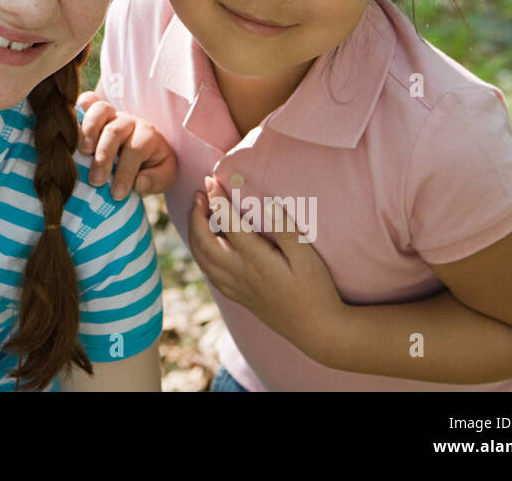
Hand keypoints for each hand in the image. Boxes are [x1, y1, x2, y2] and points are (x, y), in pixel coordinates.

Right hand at [75, 91, 177, 199]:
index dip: (125, 172)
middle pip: (115, 131)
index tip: (117, 194)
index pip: (136, 149)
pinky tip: (72, 129)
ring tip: (83, 152)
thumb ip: (156, 181)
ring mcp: (112, 114)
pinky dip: (78, 110)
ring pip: (100, 110)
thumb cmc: (152, 165)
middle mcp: (129, 122)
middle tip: (96, 181)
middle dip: (104, 157)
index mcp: (148, 136)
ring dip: (88, 131)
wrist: (145, 149)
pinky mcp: (96, 112)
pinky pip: (87, 101)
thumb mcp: (164, 177)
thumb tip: (138, 183)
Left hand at [185, 174, 344, 361]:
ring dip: (194, 232)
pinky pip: (209, 273)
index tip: (212, 180)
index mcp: (255, 260)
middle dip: (196, 214)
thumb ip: (286, 229)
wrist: (317, 330)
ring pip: (201, 257)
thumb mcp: (307, 257)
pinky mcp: (238, 296)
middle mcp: (239, 273)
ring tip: (198, 212)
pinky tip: (206, 245)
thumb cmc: (316, 290)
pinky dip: (200, 254)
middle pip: (203, 240)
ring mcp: (235, 286)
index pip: (227, 223)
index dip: (216, 199)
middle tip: (200, 193)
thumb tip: (267, 204)